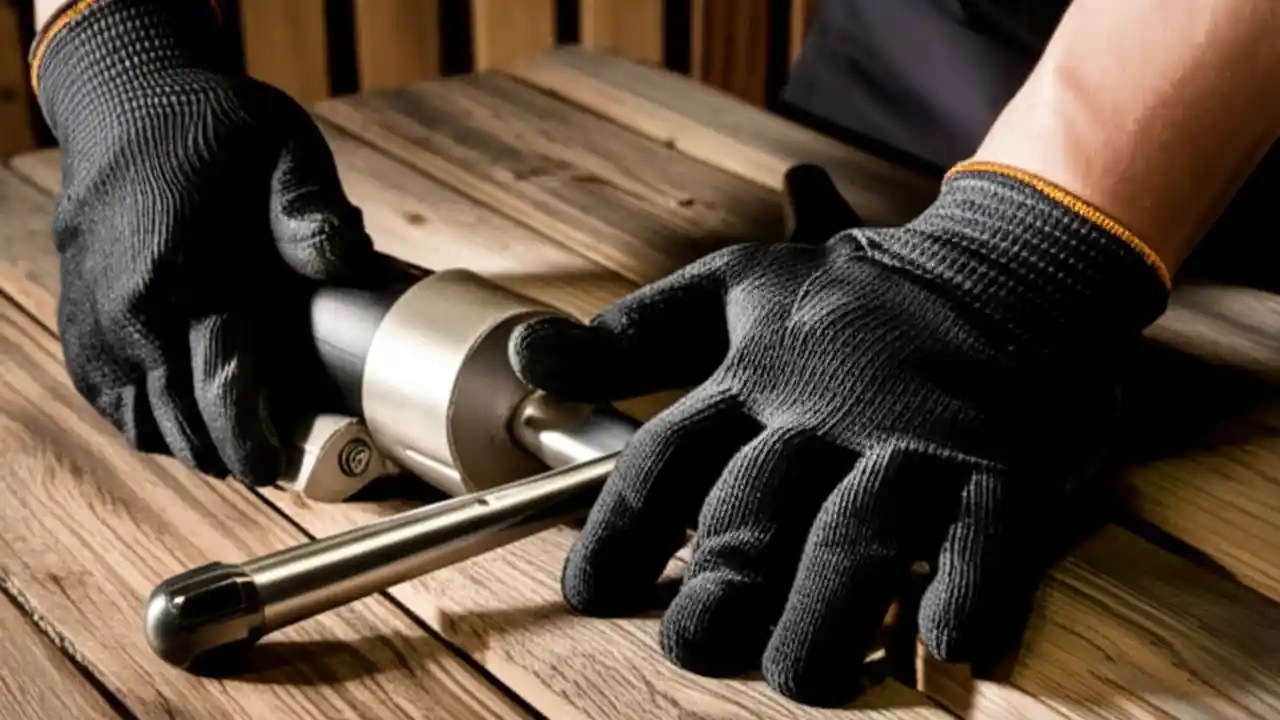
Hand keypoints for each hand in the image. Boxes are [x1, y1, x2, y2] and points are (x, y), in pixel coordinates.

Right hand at [33, 0, 380, 482]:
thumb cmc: (210, 126)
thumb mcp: (280, 146)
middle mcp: (123, 309)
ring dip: (193, 442)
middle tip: (280, 463)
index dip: (259, 434)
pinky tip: (192, 418)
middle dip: (233, 451)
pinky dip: (152, 422)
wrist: (125, 103)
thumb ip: (309, 210)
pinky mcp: (79, 325)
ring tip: (243, 444)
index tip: (292, 460)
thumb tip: (343, 262)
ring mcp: (92, 322)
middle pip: (182, 421)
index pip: (221, 384)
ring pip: (143, 423)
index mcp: (177, 271)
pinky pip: (112, 401)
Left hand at [510, 165, 1168, 704]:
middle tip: (691, 648)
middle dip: (713, 597)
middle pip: (751, 518)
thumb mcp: (733, 288)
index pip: (664, 463)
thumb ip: (631, 334)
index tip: (588, 595)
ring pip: (853, 541)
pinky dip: (965, 592)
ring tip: (801, 675)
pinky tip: (940, 641)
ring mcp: (915, 437)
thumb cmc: (859, 292)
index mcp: (754, 373)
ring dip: (821, 620)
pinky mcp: (1002, 461)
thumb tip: (529, 362)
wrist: (1011, 261)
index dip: (618, 535)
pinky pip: (984, 537)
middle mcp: (825, 409)